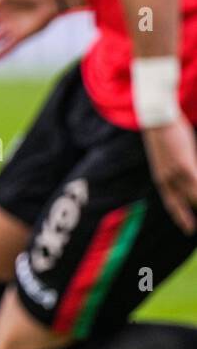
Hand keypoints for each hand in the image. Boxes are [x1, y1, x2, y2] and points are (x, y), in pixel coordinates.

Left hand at [141, 120, 196, 234]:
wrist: (156, 118)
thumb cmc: (165, 133)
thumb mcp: (170, 155)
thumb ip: (180, 168)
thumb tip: (190, 175)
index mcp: (162, 178)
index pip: (172, 203)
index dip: (181, 217)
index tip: (188, 230)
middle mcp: (167, 180)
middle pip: (184, 204)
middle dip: (192, 218)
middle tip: (193, 230)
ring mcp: (175, 174)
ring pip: (194, 198)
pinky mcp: (185, 166)